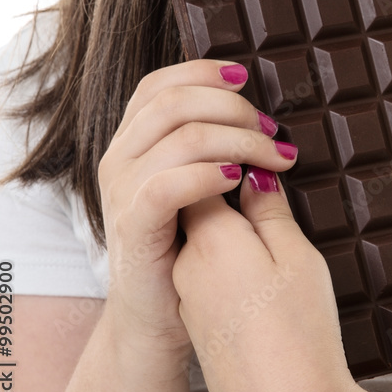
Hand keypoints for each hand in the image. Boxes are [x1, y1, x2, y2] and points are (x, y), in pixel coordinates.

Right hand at [97, 59, 296, 361]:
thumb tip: (258, 115)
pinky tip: (238, 180)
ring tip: (273, 159)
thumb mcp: (195, 188)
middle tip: (272, 133)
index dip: (203, 72)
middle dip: (233, 109)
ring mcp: (121, 192)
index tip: (246, 77)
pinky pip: (168, 185)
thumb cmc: (184, 250)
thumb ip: (209, 149)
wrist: (154, 320)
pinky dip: (209, 174)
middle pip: (176, 102)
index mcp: (131, 142)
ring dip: (238, 140)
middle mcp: (118, 159)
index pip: (159, 84)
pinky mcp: (132, 227)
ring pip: (181, 137)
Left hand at [173, 169, 357, 391]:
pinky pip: (204, 274)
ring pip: (202, 241)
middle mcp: (187, 262)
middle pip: (200, 204)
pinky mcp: (195, 324)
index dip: (235, 158)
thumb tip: (252, 175)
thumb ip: (269, 210)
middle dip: (231, 193)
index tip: (267, 157)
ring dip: (229, 231)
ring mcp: (188, 296)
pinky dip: (226, 265)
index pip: (205, 171)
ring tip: (274, 249)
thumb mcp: (297, 257)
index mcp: (210, 236)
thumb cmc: (299, 331)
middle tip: (273, 193)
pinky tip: (261, 286)